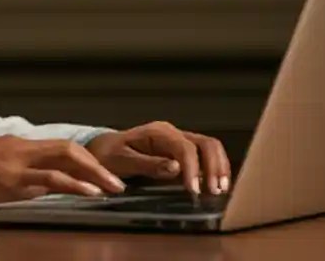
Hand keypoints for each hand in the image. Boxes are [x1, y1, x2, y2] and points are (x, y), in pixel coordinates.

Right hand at [0, 135, 127, 209]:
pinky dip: (73, 185)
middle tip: (116, 182)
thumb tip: (34, 187)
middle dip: (96, 165)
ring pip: (65, 160)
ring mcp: (14, 163)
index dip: (82, 160)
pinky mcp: (9, 180)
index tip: (99, 175)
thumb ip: (12, 173)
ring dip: (93, 175)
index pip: (57, 148)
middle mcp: (18, 148)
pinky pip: (49, 180)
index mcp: (13, 145)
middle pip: (68, 149)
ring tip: (112, 189)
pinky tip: (89, 193)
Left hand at [85, 122, 230, 195]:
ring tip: (221, 190)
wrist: (103, 150)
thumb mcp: (122, 161)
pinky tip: (217, 185)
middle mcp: (172, 133)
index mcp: (158, 133)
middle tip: (216, 191)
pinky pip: (204, 156)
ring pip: (209, 147)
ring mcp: (178, 141)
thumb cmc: (108, 155)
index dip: (193, 168)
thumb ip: (148, 164)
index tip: (195, 191)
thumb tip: (176, 168)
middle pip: (205, 143)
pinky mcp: (181, 151)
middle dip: (214, 166)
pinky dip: (214, 169)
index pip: (185, 147)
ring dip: (218, 167)